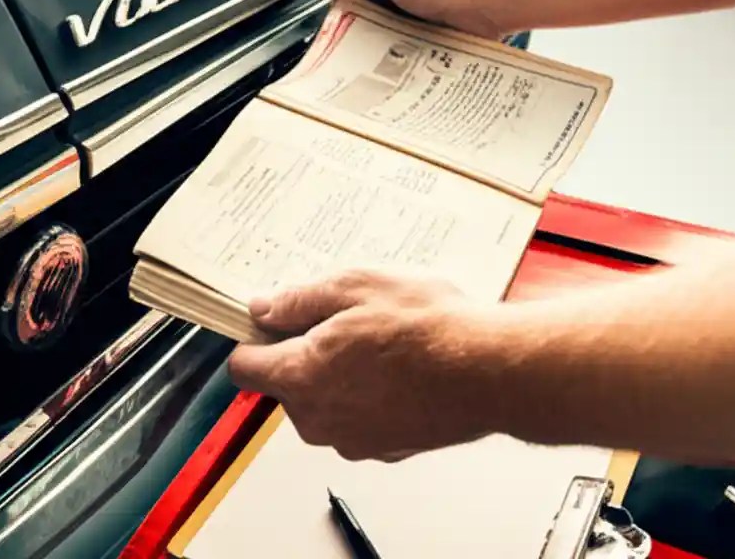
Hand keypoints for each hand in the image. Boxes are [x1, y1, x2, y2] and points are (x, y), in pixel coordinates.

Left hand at [227, 269, 508, 460]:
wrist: (491, 371)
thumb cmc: (429, 329)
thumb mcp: (353, 287)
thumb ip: (297, 301)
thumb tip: (264, 308)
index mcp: (300, 378)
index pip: (244, 367)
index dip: (255, 338)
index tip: (273, 320)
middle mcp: (318, 419)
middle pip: (285, 383)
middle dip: (304, 351)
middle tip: (345, 319)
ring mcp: (352, 439)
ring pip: (324, 402)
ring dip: (339, 374)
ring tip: (381, 341)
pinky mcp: (384, 448)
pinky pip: (359, 417)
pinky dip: (370, 395)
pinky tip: (400, 367)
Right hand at [322, 0, 506, 38]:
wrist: (489, 1)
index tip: (336, 14)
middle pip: (373, 3)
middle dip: (362, 20)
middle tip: (351, 36)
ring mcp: (423, 5)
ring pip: (390, 25)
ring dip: (383, 37)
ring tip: (373, 49)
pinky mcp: (435, 27)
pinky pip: (410, 41)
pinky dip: (402, 48)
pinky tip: (397, 54)